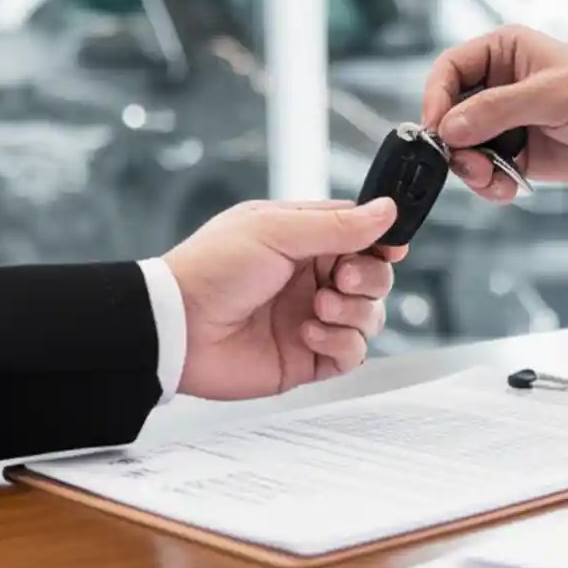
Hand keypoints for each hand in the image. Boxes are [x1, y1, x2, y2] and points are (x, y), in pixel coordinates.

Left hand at [161, 198, 405, 400]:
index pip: (362, 236)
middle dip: (370, 278)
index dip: (382, 242)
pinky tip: (308, 333)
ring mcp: (313, 319)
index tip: (391, 247)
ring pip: (370, 316)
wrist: (177, 327)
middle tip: (342, 278)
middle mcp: (312, 279)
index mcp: (304, 241)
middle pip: (375, 277)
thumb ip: (338, 224)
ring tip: (319, 308)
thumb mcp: (276, 231)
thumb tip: (386, 210)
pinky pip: (352, 353)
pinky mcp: (309, 358)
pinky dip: (340, 342)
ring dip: (354, 311)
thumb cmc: (212, 269)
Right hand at [421, 24, 567, 202]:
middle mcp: (500, 85)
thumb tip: (449, 127)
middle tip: (470, 165)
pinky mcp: (518, 153)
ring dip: (472, 170)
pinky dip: (489, 184)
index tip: (436, 129)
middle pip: (450, 113)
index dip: (436, 97)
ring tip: (495, 179)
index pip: (449, 69)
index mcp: (504, 52)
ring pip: (463, 148)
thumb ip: (496, 110)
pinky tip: (509, 187)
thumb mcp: (550, 96)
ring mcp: (507, 121)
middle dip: (455, 144)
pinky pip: (485, 171)